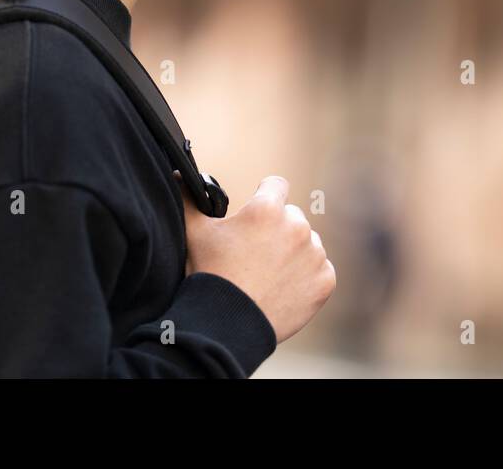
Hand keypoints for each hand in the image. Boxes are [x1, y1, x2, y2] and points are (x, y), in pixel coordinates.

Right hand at [174, 170, 334, 343]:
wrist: (227, 326)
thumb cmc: (210, 275)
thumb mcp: (195, 233)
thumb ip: (189, 198)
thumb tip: (177, 177)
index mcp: (267, 209)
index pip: (276, 185)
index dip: (264, 196)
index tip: (257, 213)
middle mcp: (297, 226)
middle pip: (291, 217)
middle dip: (277, 229)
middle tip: (256, 253)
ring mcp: (314, 254)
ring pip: (308, 243)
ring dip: (294, 253)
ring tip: (268, 274)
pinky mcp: (325, 280)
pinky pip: (320, 270)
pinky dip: (307, 278)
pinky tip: (284, 289)